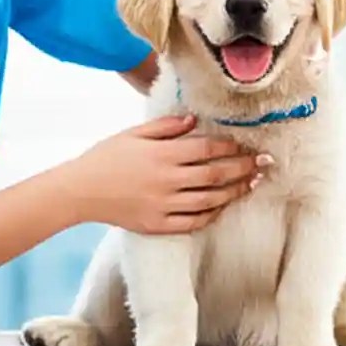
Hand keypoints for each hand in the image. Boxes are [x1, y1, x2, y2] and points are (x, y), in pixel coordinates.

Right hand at [60, 115, 267, 233]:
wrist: (80, 191)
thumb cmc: (106, 157)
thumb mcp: (133, 133)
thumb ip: (165, 127)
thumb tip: (193, 120)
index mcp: (162, 155)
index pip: (206, 149)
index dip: (230, 147)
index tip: (246, 145)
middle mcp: (167, 180)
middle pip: (215, 175)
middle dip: (243, 169)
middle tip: (264, 164)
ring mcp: (164, 205)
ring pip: (209, 200)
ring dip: (234, 192)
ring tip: (251, 185)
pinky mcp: (158, 224)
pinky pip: (192, 222)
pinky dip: (211, 214)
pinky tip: (222, 206)